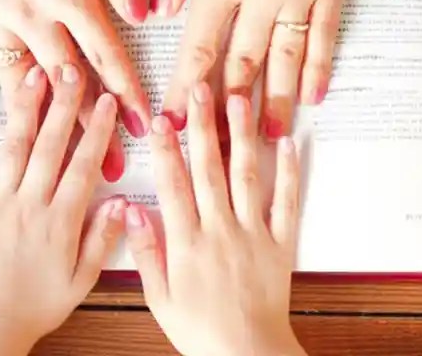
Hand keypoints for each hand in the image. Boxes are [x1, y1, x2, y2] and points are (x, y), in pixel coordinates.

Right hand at [0, 0, 152, 179]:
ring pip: (24, 81)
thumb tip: (146, 14)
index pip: (107, 57)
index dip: (127, 95)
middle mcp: (34, 15)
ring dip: (42, 124)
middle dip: (91, 129)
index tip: (144, 129)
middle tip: (108, 170)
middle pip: (69, 83)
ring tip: (55, 165)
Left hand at [0, 64, 127, 355]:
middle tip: (74, 70)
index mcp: (61, 220)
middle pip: (52, 145)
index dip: (98, 131)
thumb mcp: (83, 279)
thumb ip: (103, 238)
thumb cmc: (39, 304)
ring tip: (35, 75)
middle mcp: (31, 204)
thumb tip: (123, 202)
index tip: (108, 101)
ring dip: (28, 109)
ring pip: (16, 148)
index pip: (84, 165)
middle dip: (66, 104)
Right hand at [126, 83, 304, 355]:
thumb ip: (147, 251)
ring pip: (246, 175)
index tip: (161, 117)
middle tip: (201, 89)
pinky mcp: (280, 244)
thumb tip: (132, 210)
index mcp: (187, 243)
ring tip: (239, 100)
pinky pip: (285, 202)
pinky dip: (288, 171)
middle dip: (203, 125)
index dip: (166, 148)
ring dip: (241, 135)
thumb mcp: (159, 297)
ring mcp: (253, 234)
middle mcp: (220, 231)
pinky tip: (287, 143)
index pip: (173, 184)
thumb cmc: (201, 332)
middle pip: (209, 168)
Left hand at [154, 0, 353, 137]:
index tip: (174, 122)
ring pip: (286, 60)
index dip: (186, 91)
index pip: (199, 49)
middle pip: (242, 65)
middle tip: (219, 147)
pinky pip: (325, 36)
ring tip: (268, 138)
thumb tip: (162, 12)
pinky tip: (314, 95)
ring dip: (276, 103)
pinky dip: (319, 68)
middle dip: (227, 111)